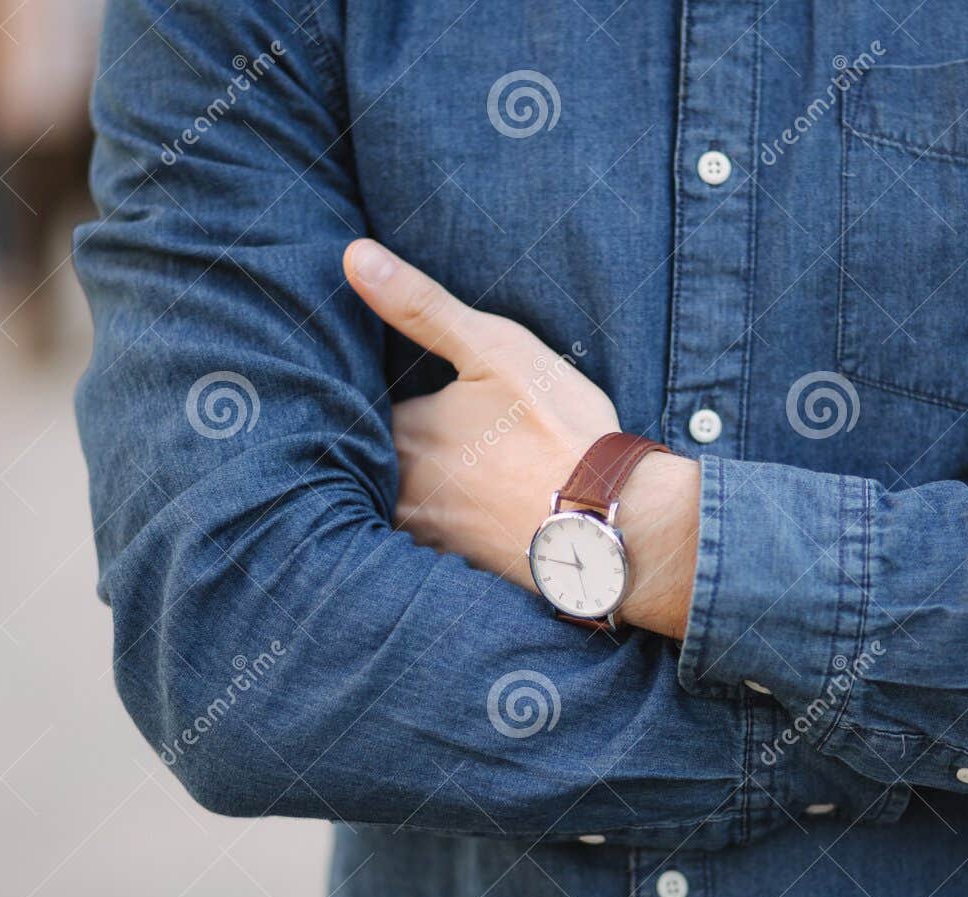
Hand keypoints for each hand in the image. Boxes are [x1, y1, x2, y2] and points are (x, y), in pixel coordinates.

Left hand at [343, 239, 620, 583]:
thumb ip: (421, 306)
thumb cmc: (557, 431)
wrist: (613, 522)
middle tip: (423, 428)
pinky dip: (443, 527)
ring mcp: (430, 535)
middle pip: (377, 458)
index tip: (390, 383)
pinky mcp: (461, 569)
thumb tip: (354, 257)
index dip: (376, 393)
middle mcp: (402, 489)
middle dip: (387, 442)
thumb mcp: (495, 350)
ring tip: (441, 472)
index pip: (364, 408)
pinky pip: (433, 543)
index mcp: (404, 432)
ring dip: (412, 488)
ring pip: (401, 502)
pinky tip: (468, 516)